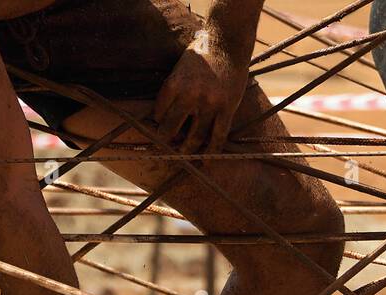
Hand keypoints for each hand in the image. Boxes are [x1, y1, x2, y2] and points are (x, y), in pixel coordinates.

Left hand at [151, 29, 249, 154]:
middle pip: (172, 127)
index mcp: (174, 84)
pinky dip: (212, 150)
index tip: (159, 126)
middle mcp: (190, 96)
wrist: (228, 43)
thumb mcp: (180, 67)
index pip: (159, 112)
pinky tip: (207, 160)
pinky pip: (218, 135)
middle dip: (166, 139)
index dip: (157, 122)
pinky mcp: (226, 109)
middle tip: (165, 145)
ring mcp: (209, 104)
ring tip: (184, 153)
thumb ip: (174, 88)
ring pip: (195, 136)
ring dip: (187, 148)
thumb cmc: (202, 53)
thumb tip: (167, 112)